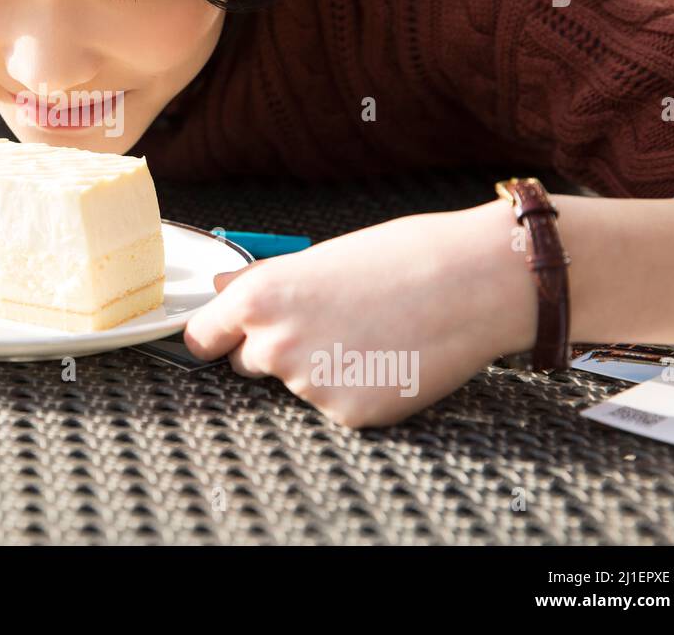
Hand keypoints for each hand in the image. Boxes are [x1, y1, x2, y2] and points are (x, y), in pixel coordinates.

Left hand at [184, 201, 536, 427]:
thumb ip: (261, 283)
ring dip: (320, 370)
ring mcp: (309, 387)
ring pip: (296, 386)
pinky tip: (389, 358)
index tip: (224, 339)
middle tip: (327, 324)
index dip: (216, 337)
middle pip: (246, 364)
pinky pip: (337, 405)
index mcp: (257, 299)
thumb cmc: (398, 257)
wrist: (471, 282)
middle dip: (272, 351)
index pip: (202, 338)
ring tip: (369, 333)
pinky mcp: (348, 415)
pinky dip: (357, 390)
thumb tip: (218, 290)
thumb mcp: (316, 260)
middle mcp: (272, 346)